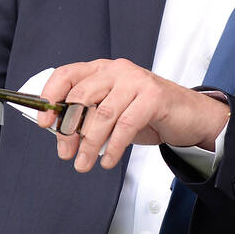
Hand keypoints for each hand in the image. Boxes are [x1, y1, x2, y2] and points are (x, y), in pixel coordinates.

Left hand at [35, 59, 230, 172]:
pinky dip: (113, 147)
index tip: (44, 123)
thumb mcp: (113, 112)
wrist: (190, 116)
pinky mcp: (153, 96)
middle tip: (66, 153)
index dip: (51, 98)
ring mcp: (136, 81)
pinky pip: (125, 125)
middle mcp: (117, 70)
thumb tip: (59, 132)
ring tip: (85, 164)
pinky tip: (108, 160)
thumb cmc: (149, 113)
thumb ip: (88, 116)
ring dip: (90, 145)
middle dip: (69, 130)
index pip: (67, 75)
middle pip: (81, 97)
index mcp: (102, 69)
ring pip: (102, 114)